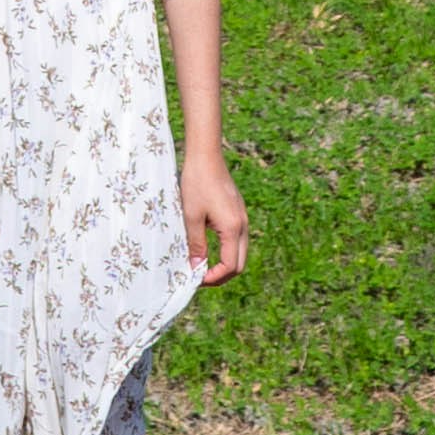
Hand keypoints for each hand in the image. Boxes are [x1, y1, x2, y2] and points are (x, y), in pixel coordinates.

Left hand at [182, 143, 249, 282]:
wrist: (206, 155)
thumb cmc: (197, 183)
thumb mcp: (192, 216)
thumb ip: (196, 244)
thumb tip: (196, 268)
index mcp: (233, 228)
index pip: (230, 266)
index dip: (214, 278)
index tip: (197, 280)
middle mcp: (242, 225)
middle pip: (239, 263)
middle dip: (221, 275)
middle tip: (200, 277)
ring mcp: (242, 217)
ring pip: (240, 252)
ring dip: (224, 263)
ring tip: (203, 265)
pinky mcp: (238, 212)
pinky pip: (237, 239)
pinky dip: (226, 250)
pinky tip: (210, 247)